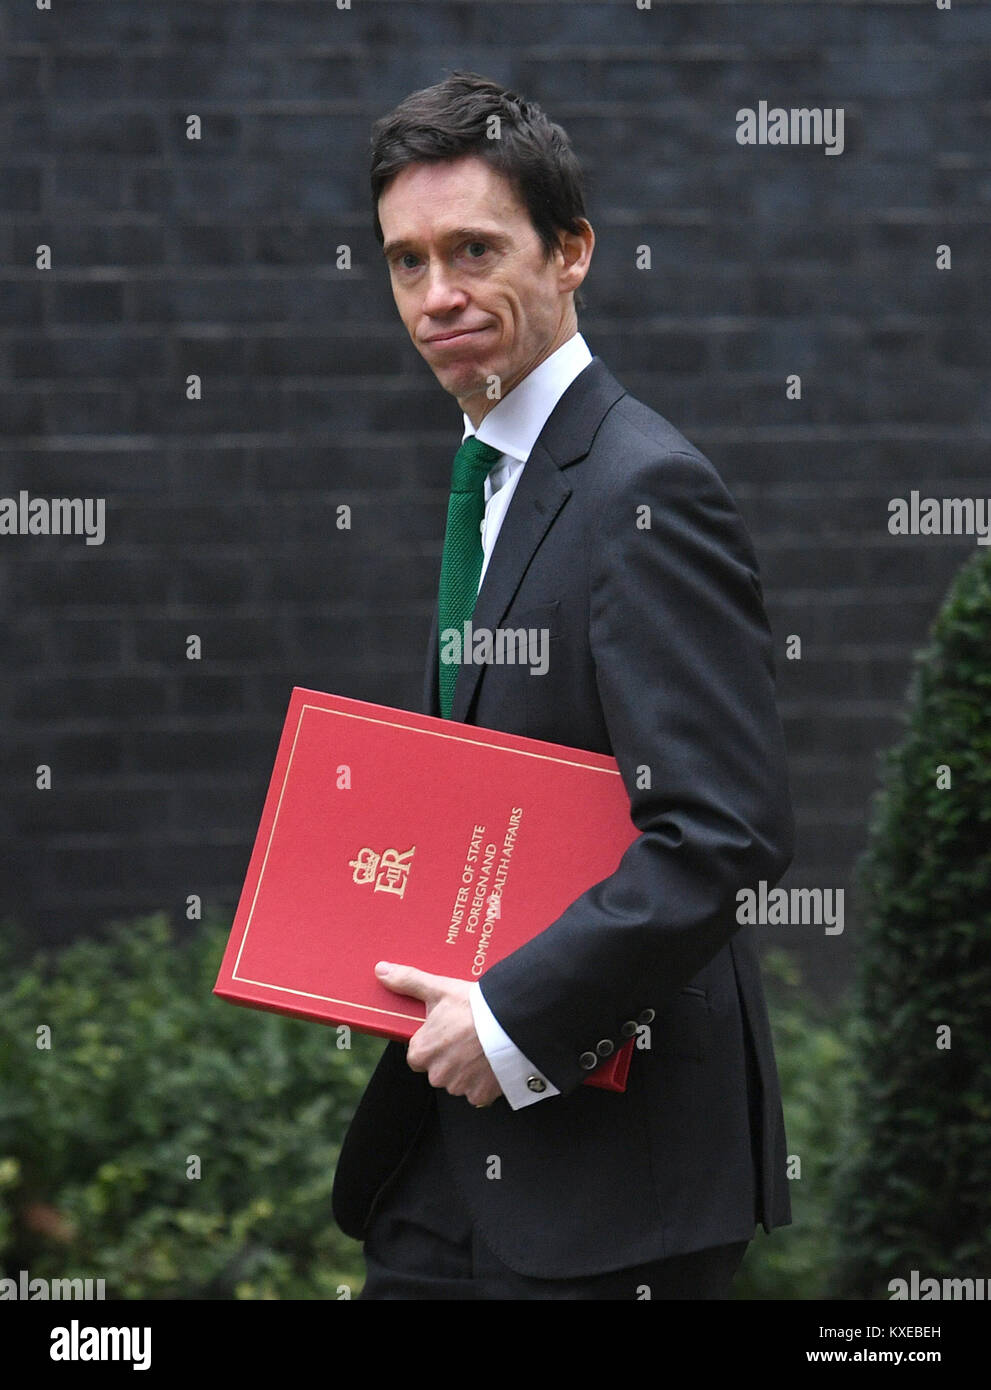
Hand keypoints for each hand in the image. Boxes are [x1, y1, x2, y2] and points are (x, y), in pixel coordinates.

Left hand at [375, 961, 502, 1107]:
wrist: (510, 1023)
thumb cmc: (472, 1006)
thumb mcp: (438, 989)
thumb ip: (408, 981)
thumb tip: (380, 970)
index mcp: (421, 1052)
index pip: (417, 1054)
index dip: (431, 1042)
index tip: (446, 1031)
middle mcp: (436, 1074)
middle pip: (438, 1069)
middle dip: (449, 1057)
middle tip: (466, 1036)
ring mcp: (459, 1087)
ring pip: (458, 1081)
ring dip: (466, 1070)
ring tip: (482, 1046)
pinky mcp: (481, 1095)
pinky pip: (478, 1093)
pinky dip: (483, 1082)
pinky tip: (491, 1062)